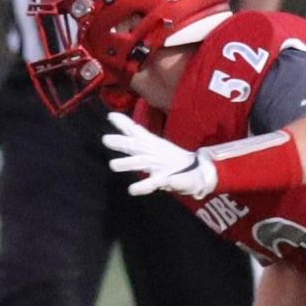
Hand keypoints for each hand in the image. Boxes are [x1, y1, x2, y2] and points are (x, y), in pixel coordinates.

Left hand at [101, 110, 215, 199]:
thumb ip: (142, 138)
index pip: (137, 131)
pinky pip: (152, 183)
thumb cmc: (174, 160)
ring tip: (113, 165)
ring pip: (141, 163)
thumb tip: (132, 127)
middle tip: (105, 139)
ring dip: (127, 163)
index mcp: (152, 144)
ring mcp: (159, 165)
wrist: (200, 172)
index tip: (110, 115)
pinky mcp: (165, 179)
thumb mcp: (156, 146)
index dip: (124, 123)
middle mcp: (154, 152)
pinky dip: (142, 186)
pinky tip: (132, 190)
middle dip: (121, 142)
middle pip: (135, 145)